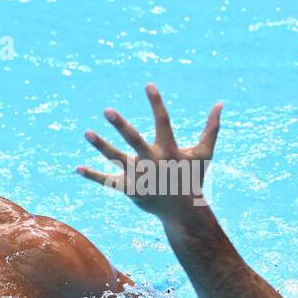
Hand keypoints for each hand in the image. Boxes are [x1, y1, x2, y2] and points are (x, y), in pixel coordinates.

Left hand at [77, 84, 221, 220]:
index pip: (163, 122)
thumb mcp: (204, 153)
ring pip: (117, 159)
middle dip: (121, 126)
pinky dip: (93, 175)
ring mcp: (140, 177)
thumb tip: (220, 104)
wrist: (183, 212)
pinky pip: (108, 181)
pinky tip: (77, 168)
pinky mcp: (130, 190)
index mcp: (169, 150)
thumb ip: (211, 128)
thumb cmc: (192, 177)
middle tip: (107, 110)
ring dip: (101, 146)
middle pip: (134, 141)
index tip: (148, 85)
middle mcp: (153, 162)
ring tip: (87, 132)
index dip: (156, 103)